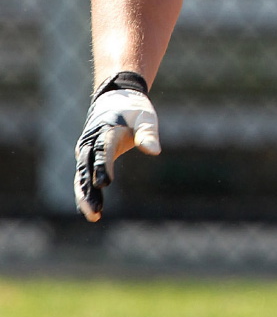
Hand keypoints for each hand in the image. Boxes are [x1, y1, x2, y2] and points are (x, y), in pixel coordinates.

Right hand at [74, 73, 160, 221]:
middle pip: (86, 167)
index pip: (102, 150)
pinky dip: (85, 193)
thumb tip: (154, 151)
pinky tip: (91, 212)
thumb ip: (148, 133)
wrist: (114, 100)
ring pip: (81, 175)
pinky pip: (83, 177)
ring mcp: (86, 150)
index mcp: (106, 130)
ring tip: (93, 216)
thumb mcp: (145, 117)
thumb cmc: (133, 110)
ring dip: (85, 195)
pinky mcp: (87, 157)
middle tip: (94, 209)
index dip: (102, 166)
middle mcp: (91, 141)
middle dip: (88, 189)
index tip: (104, 183)